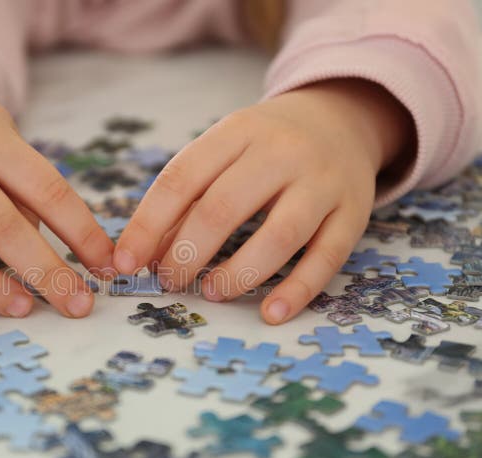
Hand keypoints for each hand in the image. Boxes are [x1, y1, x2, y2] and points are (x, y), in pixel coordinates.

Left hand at [114, 79, 412, 323]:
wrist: (341, 120)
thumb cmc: (265, 147)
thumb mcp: (224, 152)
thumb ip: (187, 197)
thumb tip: (146, 254)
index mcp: (237, 132)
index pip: (182, 179)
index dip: (148, 224)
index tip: (127, 261)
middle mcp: (282, 152)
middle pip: (225, 208)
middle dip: (187, 253)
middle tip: (169, 282)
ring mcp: (322, 182)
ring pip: (280, 235)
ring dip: (238, 273)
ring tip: (212, 293)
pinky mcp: (354, 213)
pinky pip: (326, 258)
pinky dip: (298, 290)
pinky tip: (271, 313)